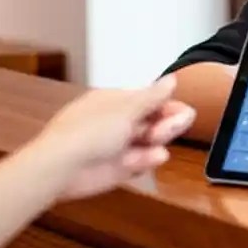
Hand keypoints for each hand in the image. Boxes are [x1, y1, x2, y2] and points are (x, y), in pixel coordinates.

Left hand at [35, 76, 195, 200]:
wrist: (62, 166)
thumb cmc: (88, 131)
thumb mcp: (127, 109)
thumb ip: (153, 96)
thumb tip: (171, 79)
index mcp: (116, 101)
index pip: (151, 100)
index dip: (169, 107)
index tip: (184, 113)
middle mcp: (117, 121)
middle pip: (153, 121)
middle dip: (166, 125)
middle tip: (170, 129)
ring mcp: (117, 146)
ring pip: (150, 143)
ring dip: (157, 143)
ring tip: (156, 145)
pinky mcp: (117, 169)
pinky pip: (140, 163)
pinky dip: (147, 160)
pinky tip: (152, 158)